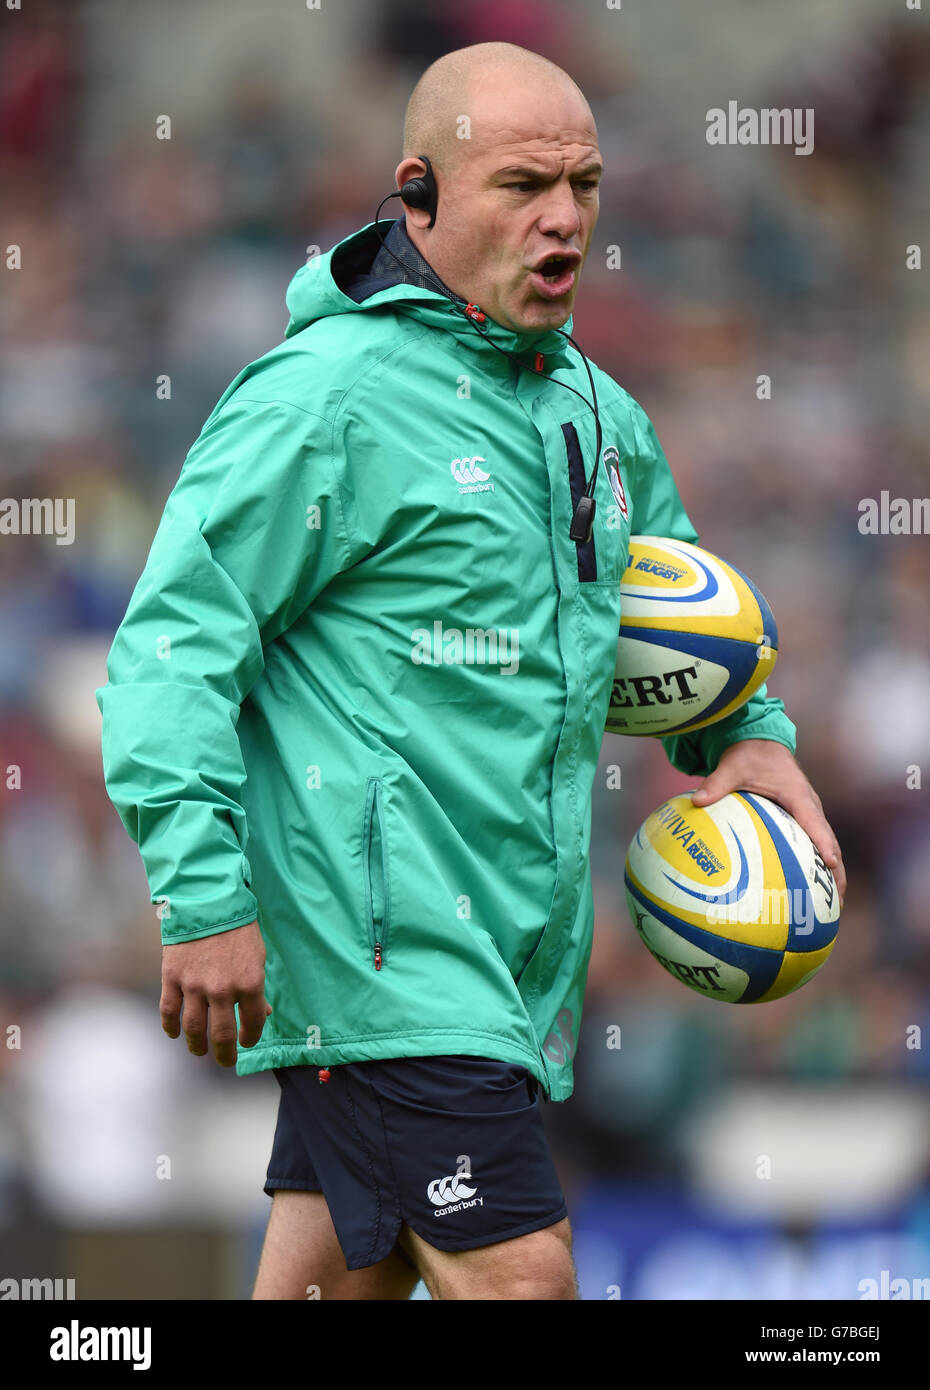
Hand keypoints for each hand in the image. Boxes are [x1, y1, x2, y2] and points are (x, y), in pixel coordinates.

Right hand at [160, 919, 271, 1066]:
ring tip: (200, 1052)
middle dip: (224, 1054)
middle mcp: (222, 990)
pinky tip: (175, 1034)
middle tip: (225, 1061)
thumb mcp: (258, 956)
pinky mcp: (172, 978)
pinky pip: (169, 1012)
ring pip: (194, 1029)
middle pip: (222, 1036)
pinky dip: (170, 1027)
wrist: (207, 901)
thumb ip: (257, 988)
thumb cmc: (238, 928)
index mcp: (250, 984)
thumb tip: (261, 1013)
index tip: (246, 1042)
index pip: (252, 1025)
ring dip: (197, 1046)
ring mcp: (194, 986)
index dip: (250, 1038)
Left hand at [690, 740, 845, 905]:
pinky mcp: (804, 819)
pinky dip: (818, 865)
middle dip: (837, 872)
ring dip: (834, 873)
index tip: (830, 864)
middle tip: (837, 902)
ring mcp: (810, 814)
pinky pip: (815, 844)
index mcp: (797, 795)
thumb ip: (716, 784)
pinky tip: (810, 889)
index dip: (824, 843)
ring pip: (828, 846)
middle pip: (831, 842)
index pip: (814, 822)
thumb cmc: (749, 756)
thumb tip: (697, 801)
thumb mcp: (732, 767)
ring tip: (833, 907)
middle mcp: (810, 806)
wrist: (762, 742)